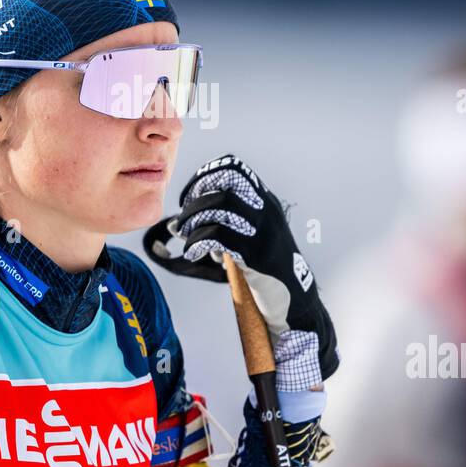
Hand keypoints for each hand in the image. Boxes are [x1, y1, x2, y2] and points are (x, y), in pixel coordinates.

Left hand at [144, 153, 338, 386]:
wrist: (294, 299)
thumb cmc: (261, 269)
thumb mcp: (245, 239)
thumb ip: (218, 227)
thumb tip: (171, 226)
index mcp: (264, 200)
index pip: (232, 167)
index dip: (203, 176)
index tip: (187, 197)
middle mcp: (266, 209)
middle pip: (222, 185)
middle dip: (193, 201)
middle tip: (182, 223)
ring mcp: (264, 231)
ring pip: (219, 208)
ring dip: (193, 223)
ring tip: (185, 240)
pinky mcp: (258, 255)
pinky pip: (219, 238)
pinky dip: (198, 244)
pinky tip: (193, 255)